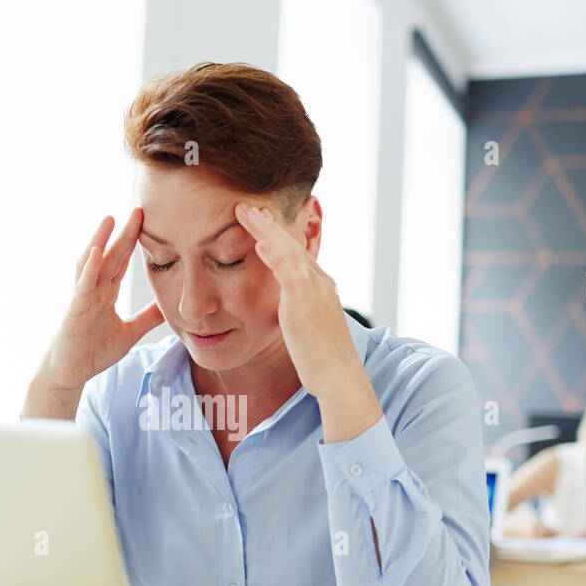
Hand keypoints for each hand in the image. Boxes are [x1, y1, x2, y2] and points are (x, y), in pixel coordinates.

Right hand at [24, 209, 164, 417]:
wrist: (69, 373)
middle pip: (110, 256)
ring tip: (110, 219)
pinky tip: (96, 252)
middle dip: (123, 233)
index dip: (134, 243)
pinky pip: (82, 286)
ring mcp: (82, 298)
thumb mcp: (129, 333)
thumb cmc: (92, 352)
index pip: (122, 262)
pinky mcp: (74, 311)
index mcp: (106, 293)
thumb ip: (147, 318)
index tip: (149, 222)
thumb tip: (169, 307)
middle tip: (138, 210)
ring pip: (91, 263)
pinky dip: (88, 269)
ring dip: (100, 241)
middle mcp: (93, 290)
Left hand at [234, 202, 380, 441]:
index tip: (259, 224)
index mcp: (320, 289)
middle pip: (291, 245)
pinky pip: (288, 271)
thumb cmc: (323, 362)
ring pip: (288, 250)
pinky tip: (259, 242)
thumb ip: (299, 314)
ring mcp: (314, 290)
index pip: (296, 254)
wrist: (339, 379)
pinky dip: (274, 254)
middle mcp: (320, 283)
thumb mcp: (309, 331)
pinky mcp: (305, 303)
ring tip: (246, 212)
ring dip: (266, 229)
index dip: (277, 237)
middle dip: (268, 224)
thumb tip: (289, 313)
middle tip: (247, 207)